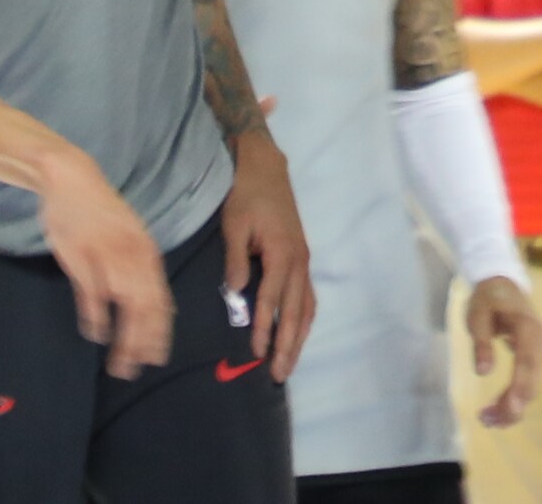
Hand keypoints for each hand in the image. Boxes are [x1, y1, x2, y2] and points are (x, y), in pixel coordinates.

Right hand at [31, 157, 175, 378]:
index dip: (160, 332)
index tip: (156, 357)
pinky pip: (93, 292)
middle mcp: (133, 257)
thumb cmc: (101, 212)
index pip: (161, 301)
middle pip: (146, 308)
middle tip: (137, 369)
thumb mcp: (130, 239)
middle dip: (144, 343)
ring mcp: (109, 256)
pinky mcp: (83, 255)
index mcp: (146, 253)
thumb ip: (140, 272)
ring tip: (120, 364)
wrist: (72, 178)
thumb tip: (155, 308)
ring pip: (124, 304)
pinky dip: (96, 316)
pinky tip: (96, 333)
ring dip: (124, 338)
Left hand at [216, 125, 315, 375]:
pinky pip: (307, 296)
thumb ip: (236, 260)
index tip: (255, 351)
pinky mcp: (301, 257)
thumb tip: (236, 294)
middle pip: (296, 311)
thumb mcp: (234, 225)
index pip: (272, 299)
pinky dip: (304, 319)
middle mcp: (299, 260)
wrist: (265, 166)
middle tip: (277, 374)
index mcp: (282, 252)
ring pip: (306, 307)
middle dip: (287, 344)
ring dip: (299, 337)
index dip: (264, 326)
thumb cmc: (245, 194)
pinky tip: (297, 333)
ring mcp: (304, 260)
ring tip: (288, 364)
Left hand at [462, 276, 541, 428]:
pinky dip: (516, 400)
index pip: (528, 361)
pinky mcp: (538, 360)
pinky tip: (498, 411)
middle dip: (512, 406)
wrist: (504, 285)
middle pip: (532, 381)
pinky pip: (530, 384)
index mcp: (528, 327)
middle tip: (484, 420)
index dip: (520, 387)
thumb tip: (483, 372)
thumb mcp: (477, 316)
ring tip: (485, 419)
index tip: (509, 408)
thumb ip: (480, 342)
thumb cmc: (488, 300)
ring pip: (532, 387)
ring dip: (512, 407)